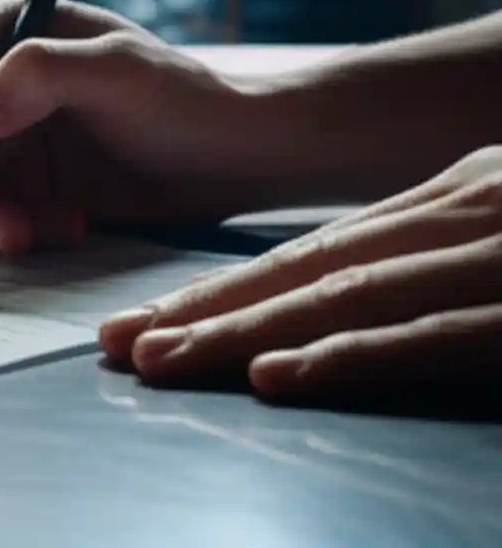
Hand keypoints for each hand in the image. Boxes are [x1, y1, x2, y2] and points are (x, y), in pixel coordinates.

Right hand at [0, 0, 297, 255]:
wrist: (234, 159)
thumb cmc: (187, 99)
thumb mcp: (120, 72)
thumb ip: (43, 74)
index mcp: (13, 30)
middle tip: (7, 225)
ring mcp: (8, 137)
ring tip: (46, 232)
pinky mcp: (24, 186)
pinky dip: (16, 229)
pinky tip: (70, 228)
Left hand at [99, 146, 501, 399]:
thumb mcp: (499, 228)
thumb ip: (430, 253)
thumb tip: (346, 289)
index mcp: (442, 200)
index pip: (308, 251)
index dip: (217, 289)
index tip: (143, 320)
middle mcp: (451, 218)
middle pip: (301, 269)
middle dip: (200, 308)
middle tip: (113, 341)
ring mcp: (487, 260)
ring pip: (338, 296)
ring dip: (239, 329)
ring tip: (156, 357)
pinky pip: (423, 337)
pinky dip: (340, 355)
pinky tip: (270, 375)